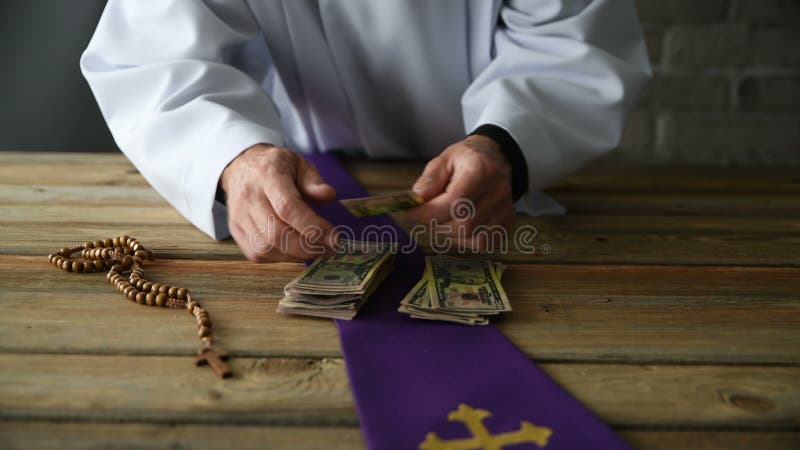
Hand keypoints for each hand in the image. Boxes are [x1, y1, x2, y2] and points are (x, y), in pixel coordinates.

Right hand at [220, 144, 337, 261]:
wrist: (242, 167)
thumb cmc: (276, 167)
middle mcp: (249, 198)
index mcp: (267, 177)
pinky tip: (297, 251)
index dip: (312, 226)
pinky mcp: (236, 231)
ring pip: (266, 247)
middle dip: (308, 247)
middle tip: (331, 248)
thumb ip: (313, 180)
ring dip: (296, 255)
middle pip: (276, 233)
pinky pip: (258, 254)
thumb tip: (328, 195)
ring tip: (317, 249)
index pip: (287, 207)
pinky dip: (281, 258)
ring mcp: (239, 217)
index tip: (335, 237)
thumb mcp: (299, 164)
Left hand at [406, 135, 514, 250]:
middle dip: (436, 223)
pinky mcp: (507, 224)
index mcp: (480, 172)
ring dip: (448, 231)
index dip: (428, 212)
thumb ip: (429, 180)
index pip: (454, 202)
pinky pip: (480, 242)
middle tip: (424, 214)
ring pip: (470, 236)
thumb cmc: (467, 160)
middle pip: (462, 224)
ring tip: (442, 216)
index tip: (410, 212)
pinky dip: (463, 238)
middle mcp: (497, 193)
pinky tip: (458, 223)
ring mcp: (505, 211)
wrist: (496, 159)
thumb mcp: (444, 160)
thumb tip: (415, 200)